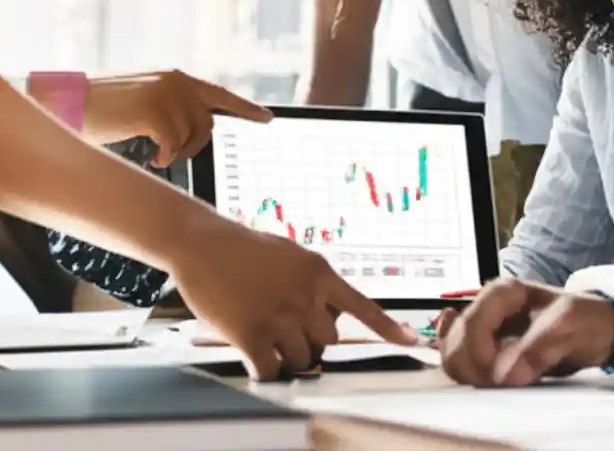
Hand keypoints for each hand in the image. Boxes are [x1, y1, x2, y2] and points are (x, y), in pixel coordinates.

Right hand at [82, 71, 272, 165]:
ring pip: (191, 138)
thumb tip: (198, 130)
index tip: (267, 118)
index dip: (245, 108)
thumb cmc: (103, 108)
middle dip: (193, 146)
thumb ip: (173, 109)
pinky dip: (164, 156)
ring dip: (176, 152)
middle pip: (207, 125)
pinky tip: (150, 157)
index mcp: (176, 78)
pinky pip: (174, 145)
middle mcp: (176, 81)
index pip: (219, 94)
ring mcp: (167, 94)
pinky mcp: (154, 110)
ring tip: (154, 152)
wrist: (69, 103)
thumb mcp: (144, 102)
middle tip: (169, 154)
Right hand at [172, 217, 420, 380]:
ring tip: (263, 332)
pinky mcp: (250, 334)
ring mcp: (279, 316)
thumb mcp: (291, 256)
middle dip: (309, 340)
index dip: (388, 328)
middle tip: (283, 326)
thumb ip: (314, 284)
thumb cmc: (243, 250)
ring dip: (286, 355)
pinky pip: (271, 370)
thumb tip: (330, 317)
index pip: (362, 306)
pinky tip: (251, 354)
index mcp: (318, 272)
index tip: (412, 343)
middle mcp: (304, 295)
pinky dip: (264, 369)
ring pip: (302, 359)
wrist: (201, 243)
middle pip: (327, 341)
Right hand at [440, 278, 613, 387]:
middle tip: (506, 382)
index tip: (501, 376)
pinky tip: (481, 375)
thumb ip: (538, 349)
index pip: (471, 325)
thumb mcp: (569, 327)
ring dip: (471, 375)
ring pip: (453, 356)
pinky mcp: (485, 349)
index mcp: (502, 293)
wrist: (598, 330)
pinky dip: (466, 373)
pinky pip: (460, 362)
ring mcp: (483, 329)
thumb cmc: (585, 319)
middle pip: (456, 343)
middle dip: (475, 368)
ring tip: (503, 382)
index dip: (481, 353)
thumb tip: (504, 375)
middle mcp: (486, 308)